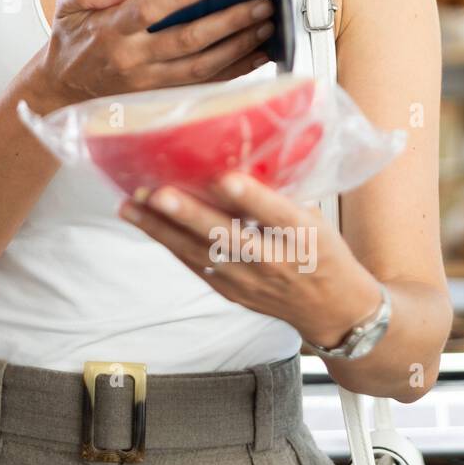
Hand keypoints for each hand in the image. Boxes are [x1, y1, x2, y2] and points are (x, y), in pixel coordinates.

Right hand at [34, 0, 274, 108]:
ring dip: (239, 47)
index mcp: (111, 31)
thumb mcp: (67, 4)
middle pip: (188, 41)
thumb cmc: (73, 41)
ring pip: (203, 66)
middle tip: (258, 5)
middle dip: (229, 22)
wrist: (64, 87)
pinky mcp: (162, 94)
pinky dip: (235, 71)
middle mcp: (134, 59)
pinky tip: (256, 55)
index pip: (149, 10)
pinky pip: (204, 84)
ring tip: (265, 27)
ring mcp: (150, 81)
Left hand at [117, 171, 384, 348]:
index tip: (225, 179)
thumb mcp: (317, 219)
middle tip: (157, 193)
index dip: (251, 198)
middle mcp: (275, 261)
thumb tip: (243, 153)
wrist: (332, 311)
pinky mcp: (229, 290)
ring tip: (131, 204)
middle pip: (228, 237)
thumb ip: (282, 194)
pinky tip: (142, 221)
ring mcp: (249, 280)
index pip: (278, 216)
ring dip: (161, 228)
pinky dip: (166, 241)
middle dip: (189, 215)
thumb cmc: (323, 251)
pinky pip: (193, 263)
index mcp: (305, 236)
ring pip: (199, 252)